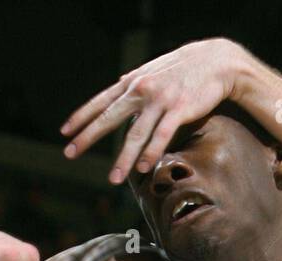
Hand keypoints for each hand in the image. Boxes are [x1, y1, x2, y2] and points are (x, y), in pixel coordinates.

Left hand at [61, 38, 250, 182]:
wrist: (216, 61)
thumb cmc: (183, 69)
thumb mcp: (152, 71)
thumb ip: (134, 84)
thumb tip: (118, 90)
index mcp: (132, 82)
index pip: (100, 101)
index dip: (81, 116)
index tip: (64, 132)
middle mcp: (141, 90)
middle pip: (109, 118)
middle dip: (88, 137)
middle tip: (70, 153)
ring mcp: (160, 100)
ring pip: (136, 133)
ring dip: (124, 158)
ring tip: (113, 179)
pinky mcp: (179, 108)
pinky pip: (162, 135)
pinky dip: (152, 153)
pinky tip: (144, 169)